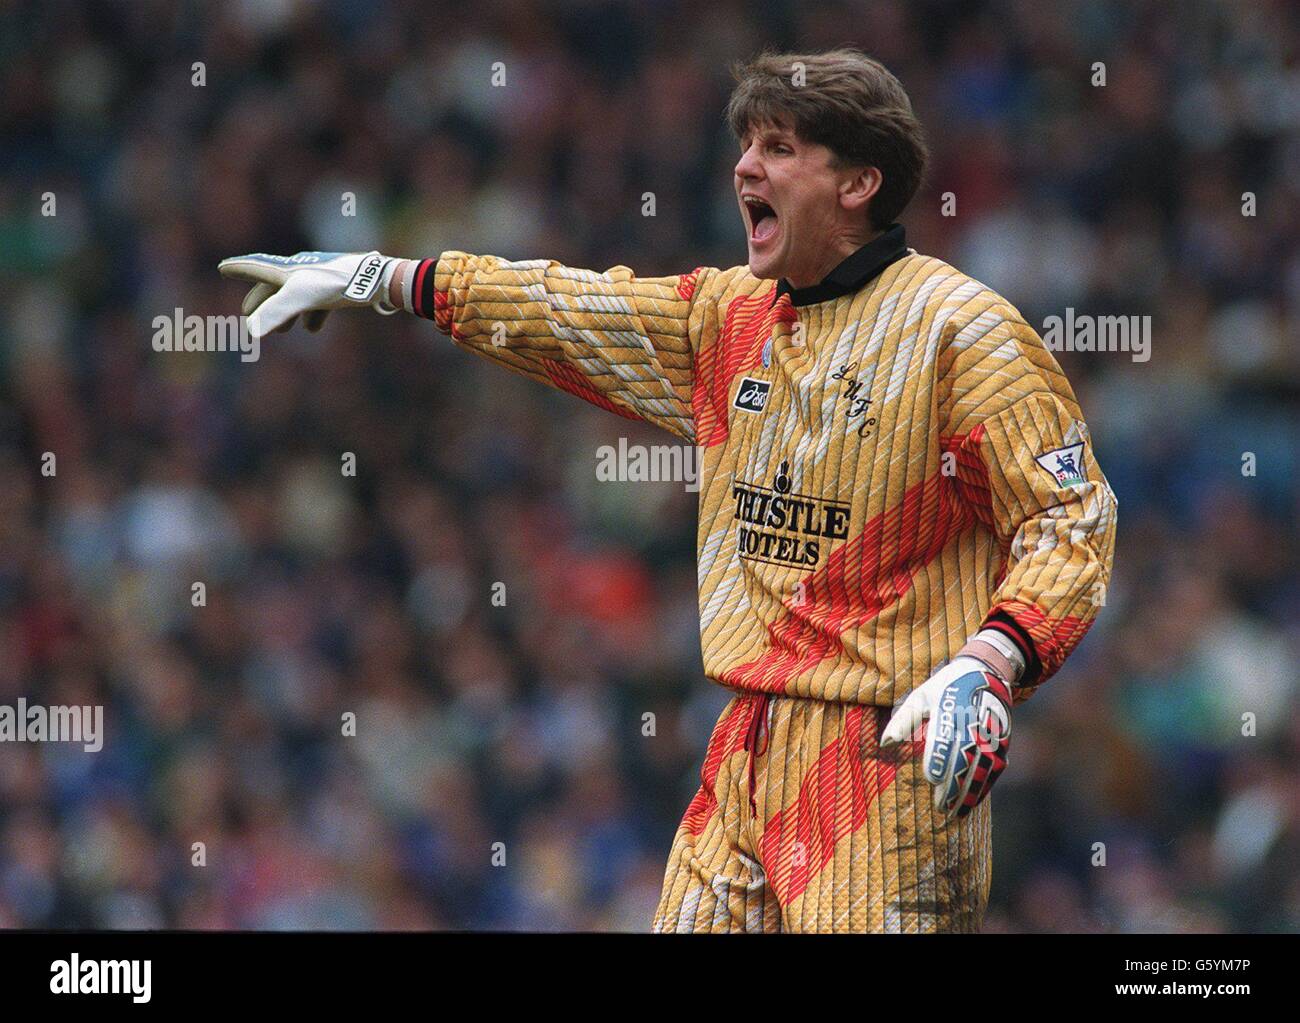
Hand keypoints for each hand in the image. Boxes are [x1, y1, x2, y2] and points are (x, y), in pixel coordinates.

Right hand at [218, 251, 400, 337]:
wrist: (375, 280)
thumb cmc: (336, 284)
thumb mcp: (302, 297)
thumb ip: (276, 312)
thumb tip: (250, 331)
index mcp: (287, 270)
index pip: (256, 268)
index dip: (239, 269)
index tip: (222, 267)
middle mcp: (301, 272)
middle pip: (274, 286)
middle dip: (261, 300)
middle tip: (247, 311)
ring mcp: (320, 281)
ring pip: (296, 297)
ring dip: (285, 314)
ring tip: (281, 331)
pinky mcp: (337, 291)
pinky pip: (319, 304)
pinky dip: (311, 317)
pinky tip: (312, 330)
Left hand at [880, 656, 1011, 820]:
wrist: (986, 672)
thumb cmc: (944, 686)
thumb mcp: (920, 696)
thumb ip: (903, 720)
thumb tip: (885, 743)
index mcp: (951, 709)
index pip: (946, 738)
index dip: (940, 758)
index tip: (931, 779)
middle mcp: (974, 723)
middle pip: (964, 758)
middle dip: (953, 784)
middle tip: (940, 807)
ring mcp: (991, 733)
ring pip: (982, 768)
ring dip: (970, 791)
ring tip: (955, 812)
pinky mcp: (1002, 741)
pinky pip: (995, 768)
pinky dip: (985, 787)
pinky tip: (973, 801)